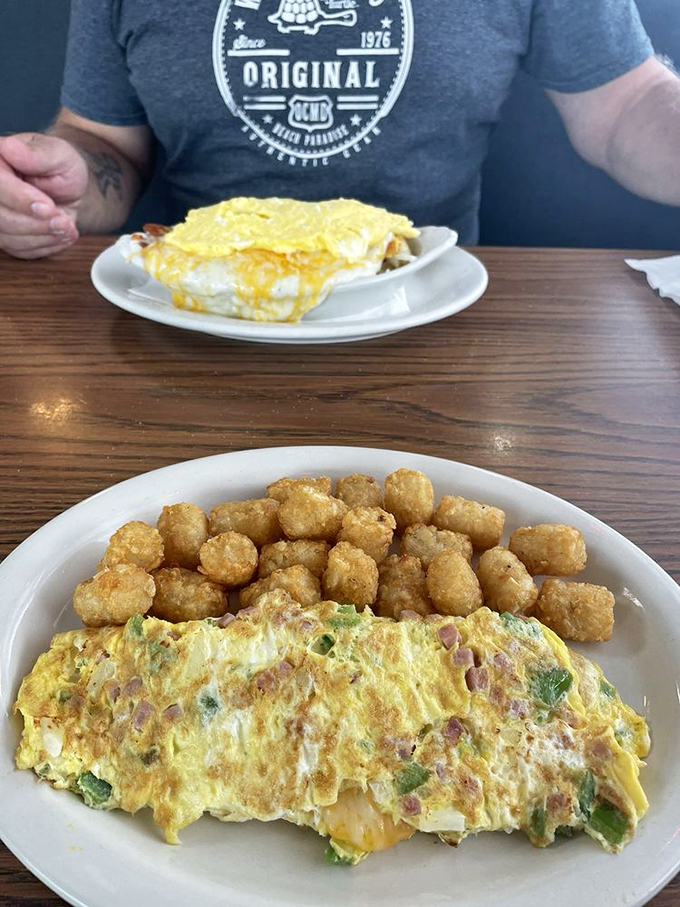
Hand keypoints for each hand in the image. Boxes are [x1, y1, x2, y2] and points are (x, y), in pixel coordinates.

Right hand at [0, 132, 87, 258]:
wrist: (67, 188)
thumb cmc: (60, 166)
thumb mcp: (58, 154)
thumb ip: (37, 154)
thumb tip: (11, 147)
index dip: (21, 199)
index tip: (49, 207)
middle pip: (1, 217)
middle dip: (37, 223)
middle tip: (64, 221)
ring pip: (8, 237)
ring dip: (43, 236)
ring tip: (67, 227)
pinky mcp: (5, 235)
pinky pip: (20, 250)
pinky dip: (45, 246)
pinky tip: (60, 235)